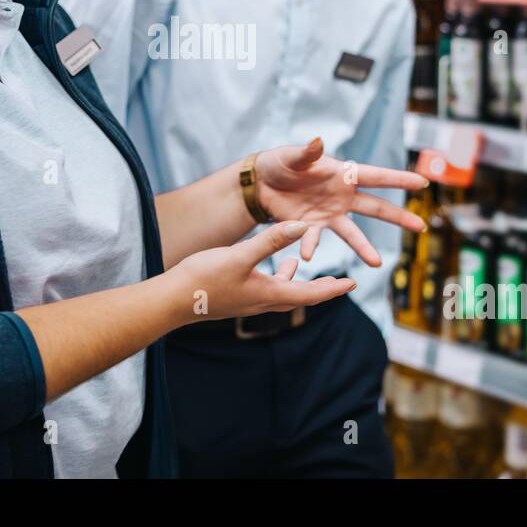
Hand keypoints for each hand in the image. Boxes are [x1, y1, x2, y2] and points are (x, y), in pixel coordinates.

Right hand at [170, 221, 356, 322]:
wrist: (173, 300)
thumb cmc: (205, 278)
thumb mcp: (240, 254)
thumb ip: (271, 240)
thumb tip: (301, 225)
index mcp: (269, 293)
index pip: (311, 293)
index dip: (334, 288)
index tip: (353, 283)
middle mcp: (262, 301)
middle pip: (301, 296)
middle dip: (322, 289)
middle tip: (341, 282)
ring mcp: (248, 301)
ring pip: (281, 293)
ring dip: (296, 282)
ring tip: (300, 264)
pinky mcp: (235, 296)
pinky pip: (264, 289)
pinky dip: (273, 277)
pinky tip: (264, 265)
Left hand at [254, 137, 427, 266]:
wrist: (261, 184)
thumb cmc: (281, 163)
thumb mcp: (292, 156)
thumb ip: (306, 152)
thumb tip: (318, 141)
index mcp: (343, 175)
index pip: (376, 176)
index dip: (398, 179)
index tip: (422, 182)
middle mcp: (342, 197)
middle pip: (376, 207)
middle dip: (398, 217)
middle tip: (421, 227)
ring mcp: (329, 214)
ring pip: (352, 233)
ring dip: (364, 247)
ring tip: (377, 263)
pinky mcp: (311, 227)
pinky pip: (315, 239)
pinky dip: (310, 245)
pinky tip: (306, 254)